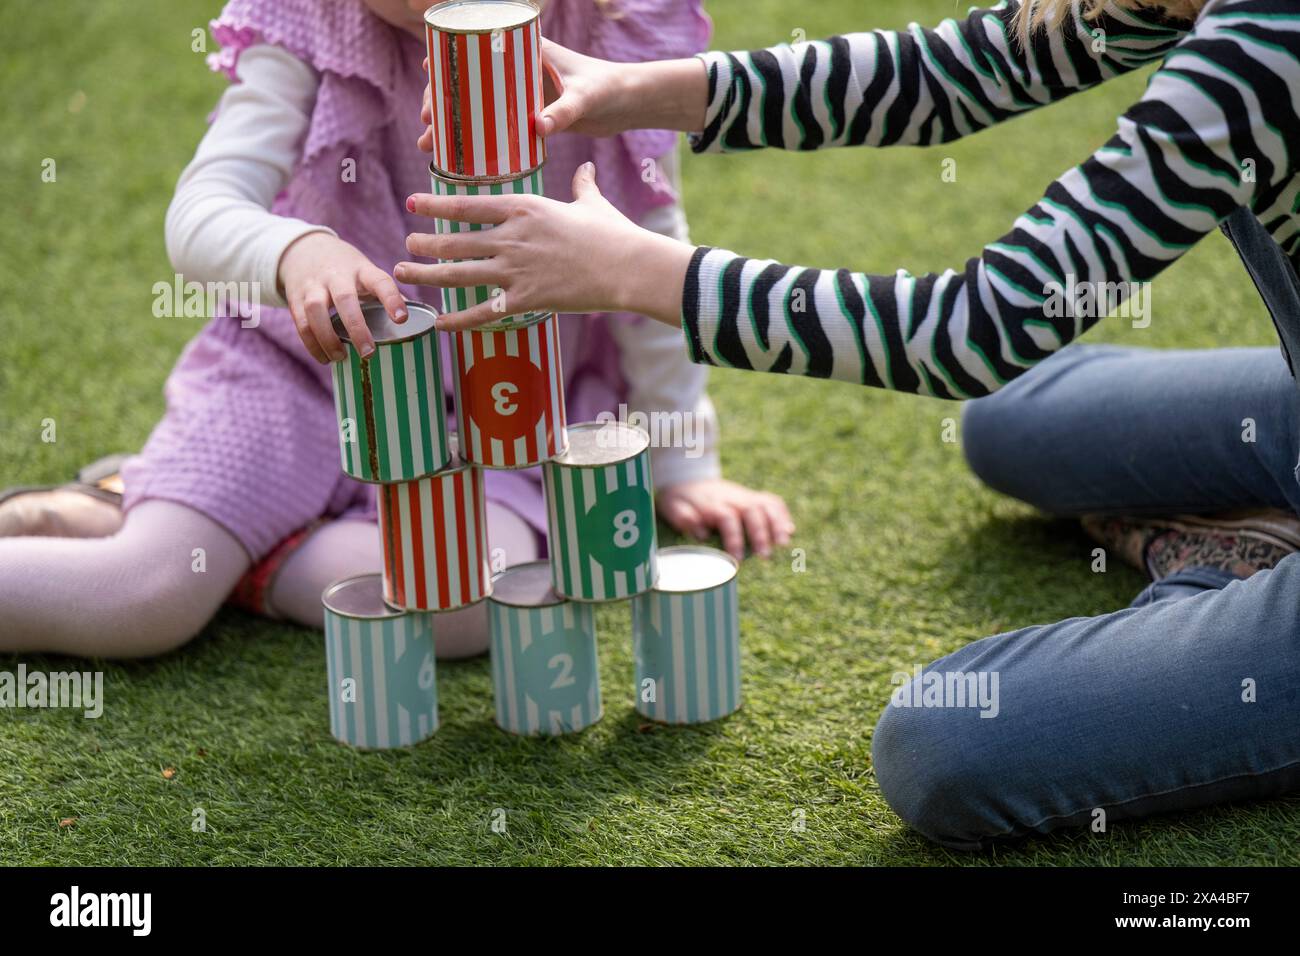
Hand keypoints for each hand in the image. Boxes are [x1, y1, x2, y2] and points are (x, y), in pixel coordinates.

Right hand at [278, 232, 407, 362]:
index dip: (391, 299)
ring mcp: (313, 285)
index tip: (401, 319)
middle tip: (369, 353)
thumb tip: (414, 323)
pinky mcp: (295, 297)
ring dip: (328, 338)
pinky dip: (312, 344)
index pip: (379, 281)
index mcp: (362, 269)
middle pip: (344, 298)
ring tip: (341, 358)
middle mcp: (336, 275)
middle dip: (356, 327)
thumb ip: (385, 296)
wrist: (304, 250)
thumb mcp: (366, 273)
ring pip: (315, 310)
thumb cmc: (346, 270)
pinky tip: (325, 359)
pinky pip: (300, 323)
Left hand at [396, 163, 694, 328]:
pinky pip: (482, 311)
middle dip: (425, 244)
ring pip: (458, 274)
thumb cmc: (613, 233)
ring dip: (426, 275)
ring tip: (403, 275)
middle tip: (407, 245)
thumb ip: (582, 186)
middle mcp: (511, 238)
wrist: (627, 267)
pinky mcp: (525, 300)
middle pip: (455, 241)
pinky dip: (458, 319)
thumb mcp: (592, 204)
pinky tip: (439, 322)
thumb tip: (587, 167)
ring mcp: (515, 270)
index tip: (413, 204)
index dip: (436, 205)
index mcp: (523, 208)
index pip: (467, 205)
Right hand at [417, 42, 707, 150]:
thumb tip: (540, 128)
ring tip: (431, 146)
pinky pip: (494, 124)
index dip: (448, 57)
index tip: (427, 70)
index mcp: (525, 52)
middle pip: (467, 82)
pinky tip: (457, 156)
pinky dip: (475, 137)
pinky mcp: (530, 115)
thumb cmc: (607, 89)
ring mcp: (521, 94)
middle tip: (426, 123)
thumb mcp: (583, 98)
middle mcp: (518, 71)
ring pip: (476, 106)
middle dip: (439, 101)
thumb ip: (564, 112)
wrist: (629, 103)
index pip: (476, 46)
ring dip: (452, 124)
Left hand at [657, 479, 794, 560]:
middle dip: (760, 533)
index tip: (738, 559)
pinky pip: (772, 502)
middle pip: (752, 511)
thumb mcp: (672, 506)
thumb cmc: (679, 499)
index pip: (727, 518)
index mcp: (712, 504)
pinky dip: (783, 515)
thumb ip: (682, 517)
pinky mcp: (753, 497)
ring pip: (766, 505)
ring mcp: (745, 496)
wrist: (687, 476)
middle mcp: (733, 499)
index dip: (734, 538)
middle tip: (765, 556)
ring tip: (785, 544)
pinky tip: (790, 531)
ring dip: (777, 524)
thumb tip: (699, 531)